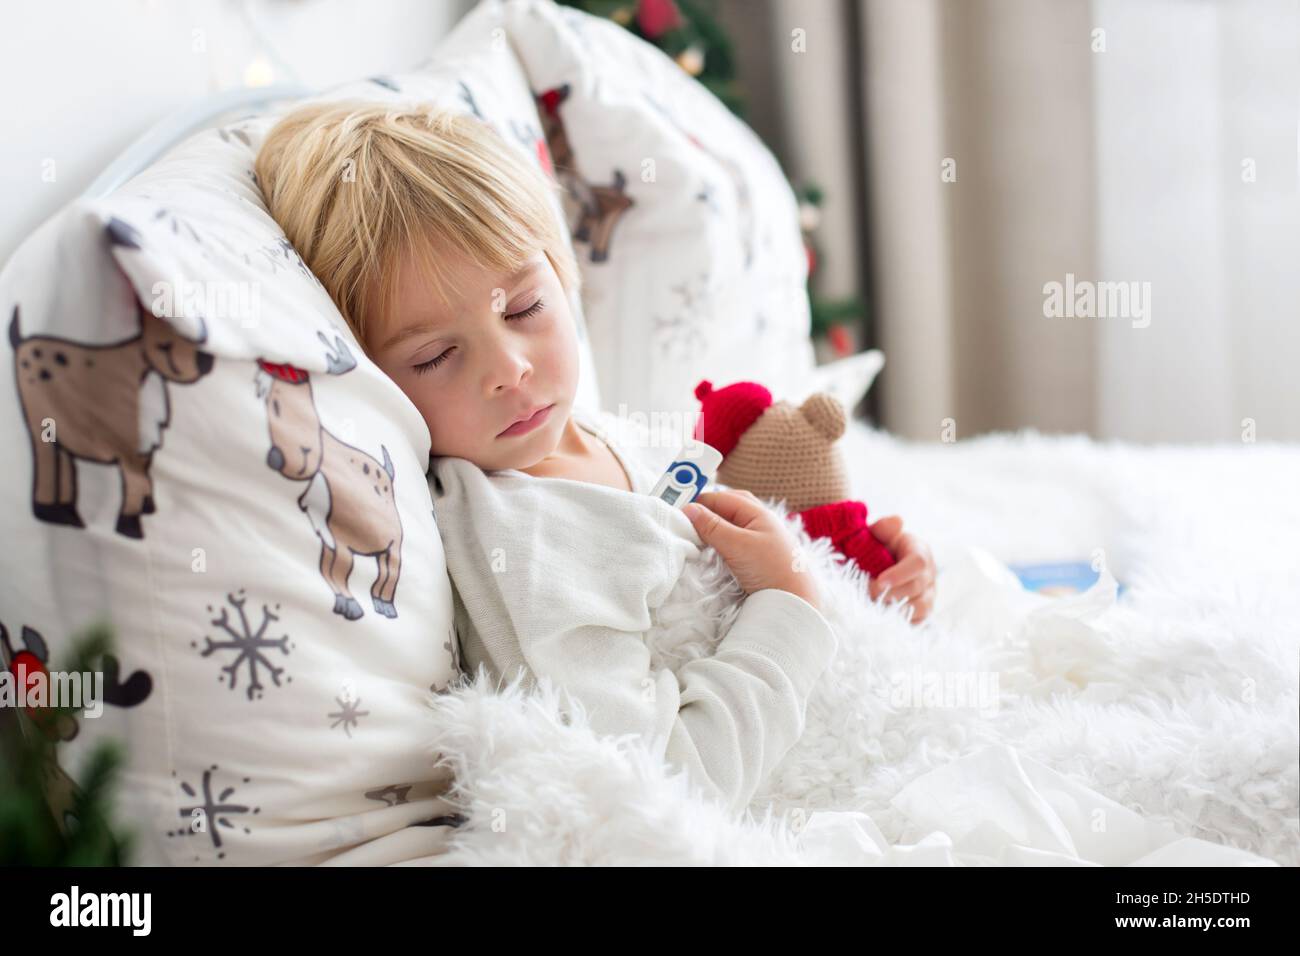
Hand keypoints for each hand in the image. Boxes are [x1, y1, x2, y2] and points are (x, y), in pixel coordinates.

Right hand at [684, 489, 819, 610]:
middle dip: (705, 512)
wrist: (796, 602)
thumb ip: (712, 526)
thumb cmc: (771, 570)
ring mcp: (759, 539)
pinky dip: (720, 542)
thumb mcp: (738, 545)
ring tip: (695, 536)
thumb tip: (688, 509)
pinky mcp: (757, 557)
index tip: (677, 513)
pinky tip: (711, 550)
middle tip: (685, 522)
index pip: (721, 497)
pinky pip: (734, 541)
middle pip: (726, 508)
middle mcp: (759, 522)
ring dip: (712, 528)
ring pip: (730, 525)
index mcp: (757, 512)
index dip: (699, 502)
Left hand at [866, 515, 935, 623]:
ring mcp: (928, 594)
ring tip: (874, 607)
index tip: (879, 581)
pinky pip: (917, 622)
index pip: (918, 563)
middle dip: (891, 594)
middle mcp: (929, 574)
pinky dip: (901, 622)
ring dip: (896, 609)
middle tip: (868, 595)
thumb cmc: (878, 548)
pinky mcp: (923, 612)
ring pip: (919, 607)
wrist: (878, 564)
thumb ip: (883, 528)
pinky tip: (883, 619)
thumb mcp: (878, 534)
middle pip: (917, 588)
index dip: (900, 574)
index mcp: (919, 551)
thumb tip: (896, 521)